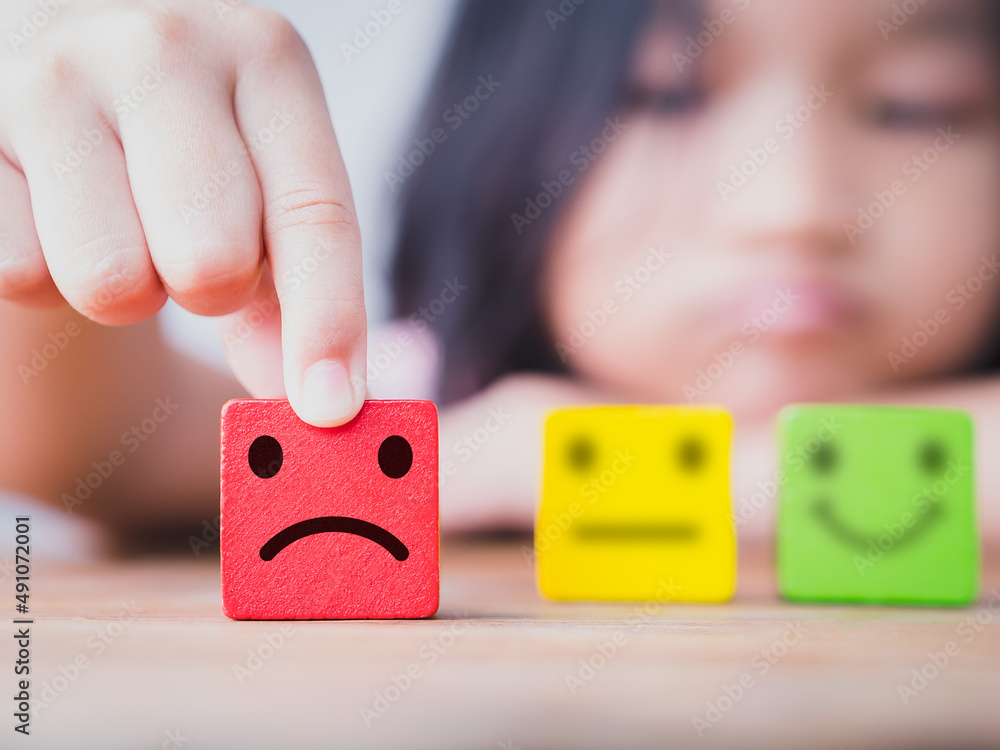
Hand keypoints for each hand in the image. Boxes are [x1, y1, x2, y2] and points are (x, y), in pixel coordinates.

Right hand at [0, 0, 365, 425]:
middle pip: (211, 261)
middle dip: (212, 290)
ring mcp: (51, 79)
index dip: (329, 324)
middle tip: (195, 255)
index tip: (330, 411)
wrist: (62, 46)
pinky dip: (45, 273)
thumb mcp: (264, 184)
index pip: (314, 215)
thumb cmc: (189, 139)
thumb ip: (296, 290)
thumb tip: (319, 406)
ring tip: (122, 225)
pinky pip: (20, 273)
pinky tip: (52, 213)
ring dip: (125, 287)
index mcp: (265, 59)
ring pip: (109, 280)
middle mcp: (162, 51)